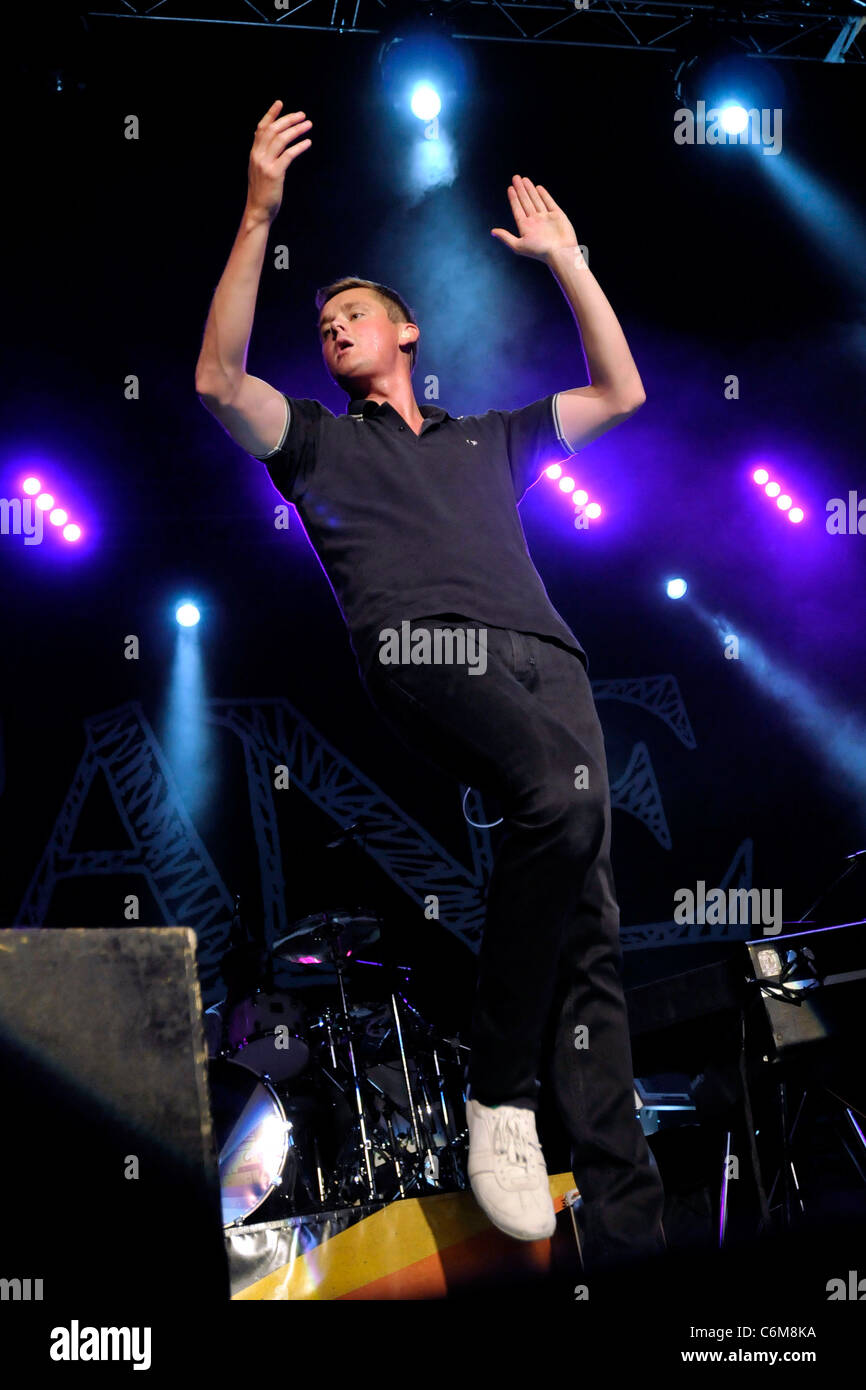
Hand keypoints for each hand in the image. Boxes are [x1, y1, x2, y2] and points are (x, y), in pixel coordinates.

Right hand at [246, 100, 312, 223]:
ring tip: (308, 125)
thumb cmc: (262, 193)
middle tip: (302, 115)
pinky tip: (308, 143)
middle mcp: (257, 156)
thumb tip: (271, 144)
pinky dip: (299, 147)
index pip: (261, 128)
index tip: (280, 103)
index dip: (271, 114)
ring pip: (281, 139)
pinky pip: (288, 155)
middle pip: (273, 130)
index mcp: (254, 154)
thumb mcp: (259, 171)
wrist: (258, 211)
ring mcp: (265, 164)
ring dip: (296, 130)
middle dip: (288, 120)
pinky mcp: (274, 173)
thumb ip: (264, 157)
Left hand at [490, 176, 577, 261]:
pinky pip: (549, 202)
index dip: (513, 199)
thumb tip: (492, 231)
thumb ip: (505, 237)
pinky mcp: (558, 215)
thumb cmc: (539, 252)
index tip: (510, 188)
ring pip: (536, 200)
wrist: (560, 252)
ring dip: (530, 190)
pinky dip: (544, 195)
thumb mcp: (518, 246)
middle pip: (526, 202)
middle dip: (520, 190)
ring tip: (524, 179)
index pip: (517, 209)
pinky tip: (538, 188)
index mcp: (526, 227)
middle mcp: (535, 221)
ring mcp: (546, 218)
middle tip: (515, 177)